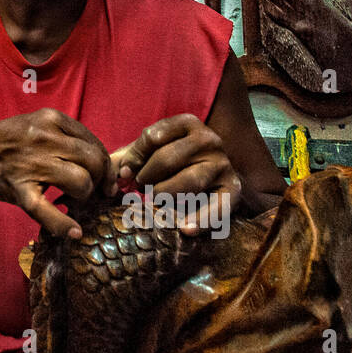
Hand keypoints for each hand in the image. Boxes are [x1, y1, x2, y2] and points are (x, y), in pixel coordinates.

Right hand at [0, 108, 117, 239]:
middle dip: (102, 180)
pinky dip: (64, 225)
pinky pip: (49, 211)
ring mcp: (31, 164)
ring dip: (85, 197)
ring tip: (76, 201)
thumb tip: (101, 162)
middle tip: (97, 192)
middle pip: (95, 160)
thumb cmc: (7, 142)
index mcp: (51, 119)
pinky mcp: (19, 190)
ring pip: (81, 181)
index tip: (106, 179)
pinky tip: (74, 231)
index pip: (94, 142)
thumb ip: (65, 138)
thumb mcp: (36, 126)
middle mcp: (44, 138)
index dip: (105, 164)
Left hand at [113, 114, 241, 233]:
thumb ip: (131, 157)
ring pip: (188, 181)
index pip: (152, 136)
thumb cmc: (175, 162)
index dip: (134, 158)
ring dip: (165, 195)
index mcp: (188, 123)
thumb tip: (118, 175)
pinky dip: (201, 219)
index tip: (126, 173)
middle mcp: (209, 139)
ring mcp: (223, 164)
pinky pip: (218, 206)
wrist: (215, 175)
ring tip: (155, 201)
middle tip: (140, 189)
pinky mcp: (233, 189)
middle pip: (167, 158)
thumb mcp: (153, 151)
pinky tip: (185, 229)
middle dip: (146, 177)